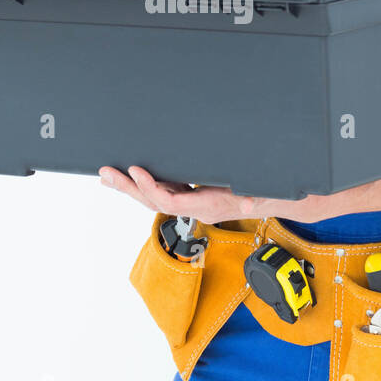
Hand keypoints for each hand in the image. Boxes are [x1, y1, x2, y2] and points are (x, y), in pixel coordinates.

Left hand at [98, 164, 275, 224]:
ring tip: (109, 176)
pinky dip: (148, 184)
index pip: (170, 201)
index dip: (151, 187)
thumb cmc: (266, 193)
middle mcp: (196, 209)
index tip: (136, 171)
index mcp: (207, 206)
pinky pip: (166, 192)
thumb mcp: (259, 193)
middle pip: (155, 201)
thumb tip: (247, 203)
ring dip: (132, 187)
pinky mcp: (195, 196)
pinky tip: (135, 176)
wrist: (274, 200)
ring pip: (156, 197)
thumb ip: (252, 198)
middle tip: (106, 174)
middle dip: (129, 187)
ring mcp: (194, 203)